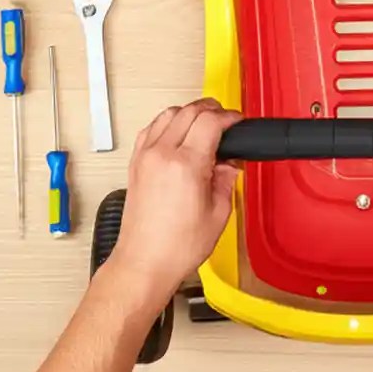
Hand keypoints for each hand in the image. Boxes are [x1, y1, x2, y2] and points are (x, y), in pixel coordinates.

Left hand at [106, 98, 241, 305]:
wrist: (145, 262)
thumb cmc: (176, 246)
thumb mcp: (218, 213)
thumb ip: (226, 180)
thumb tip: (229, 165)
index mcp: (186, 165)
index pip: (209, 121)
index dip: (229, 117)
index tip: (238, 121)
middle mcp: (161, 155)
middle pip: (188, 111)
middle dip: (211, 109)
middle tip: (225, 120)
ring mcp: (145, 157)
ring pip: (167, 114)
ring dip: (188, 112)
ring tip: (204, 123)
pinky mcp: (135, 164)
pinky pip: (150, 129)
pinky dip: (167, 123)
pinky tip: (178, 133)